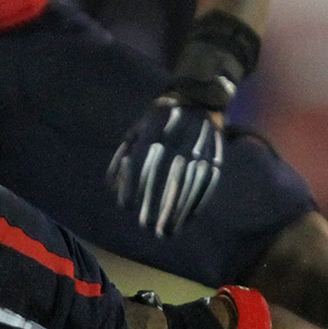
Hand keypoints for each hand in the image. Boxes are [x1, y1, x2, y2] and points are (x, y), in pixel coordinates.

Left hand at [107, 97, 224, 237]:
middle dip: (157, 205)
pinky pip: (207, 185)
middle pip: (167, 179)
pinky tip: (188, 219)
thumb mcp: (138, 129)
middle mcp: (178, 142)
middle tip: (147, 227)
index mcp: (155, 133)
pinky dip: (197, 203)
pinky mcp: (216, 156)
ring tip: (167, 230)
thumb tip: (111, 187)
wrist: (198, 97)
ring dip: (177, 211)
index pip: (141, 164)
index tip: (126, 207)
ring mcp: (199, 150)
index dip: (132, 187)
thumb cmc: (159, 119)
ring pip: (188, 186)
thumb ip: (124, 155)